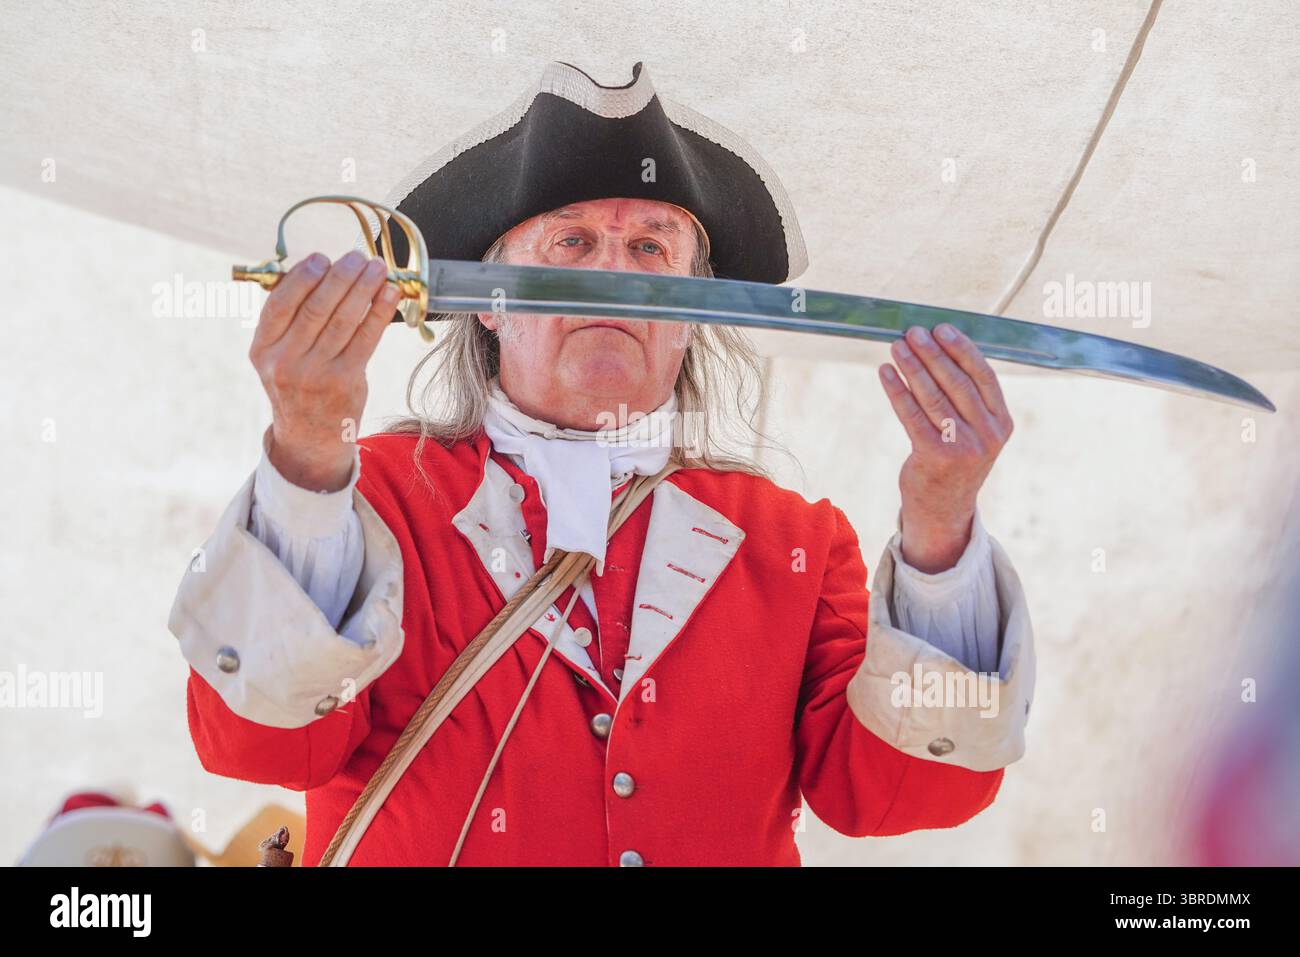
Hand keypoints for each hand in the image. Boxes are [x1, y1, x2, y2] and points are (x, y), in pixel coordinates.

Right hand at [248, 250, 399, 491]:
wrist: (309, 436)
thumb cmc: (297, 383)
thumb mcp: (276, 355)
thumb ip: (287, 319)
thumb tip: (316, 269)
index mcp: (262, 349)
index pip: (279, 304)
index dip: (302, 276)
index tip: (322, 258)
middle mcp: (285, 361)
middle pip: (316, 308)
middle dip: (340, 276)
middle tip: (357, 256)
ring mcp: (315, 373)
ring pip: (343, 319)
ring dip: (364, 288)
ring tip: (377, 268)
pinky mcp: (345, 382)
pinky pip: (366, 338)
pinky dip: (379, 312)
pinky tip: (389, 293)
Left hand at [877, 323, 1013, 572]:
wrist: (943, 510)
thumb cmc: (954, 460)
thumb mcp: (975, 432)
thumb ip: (968, 399)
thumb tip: (939, 348)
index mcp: (1001, 423)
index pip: (984, 376)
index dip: (962, 349)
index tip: (942, 329)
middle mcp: (986, 435)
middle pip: (956, 383)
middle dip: (932, 353)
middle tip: (913, 332)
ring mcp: (962, 447)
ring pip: (932, 396)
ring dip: (912, 367)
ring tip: (897, 347)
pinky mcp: (934, 455)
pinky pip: (911, 414)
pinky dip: (896, 390)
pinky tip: (885, 373)